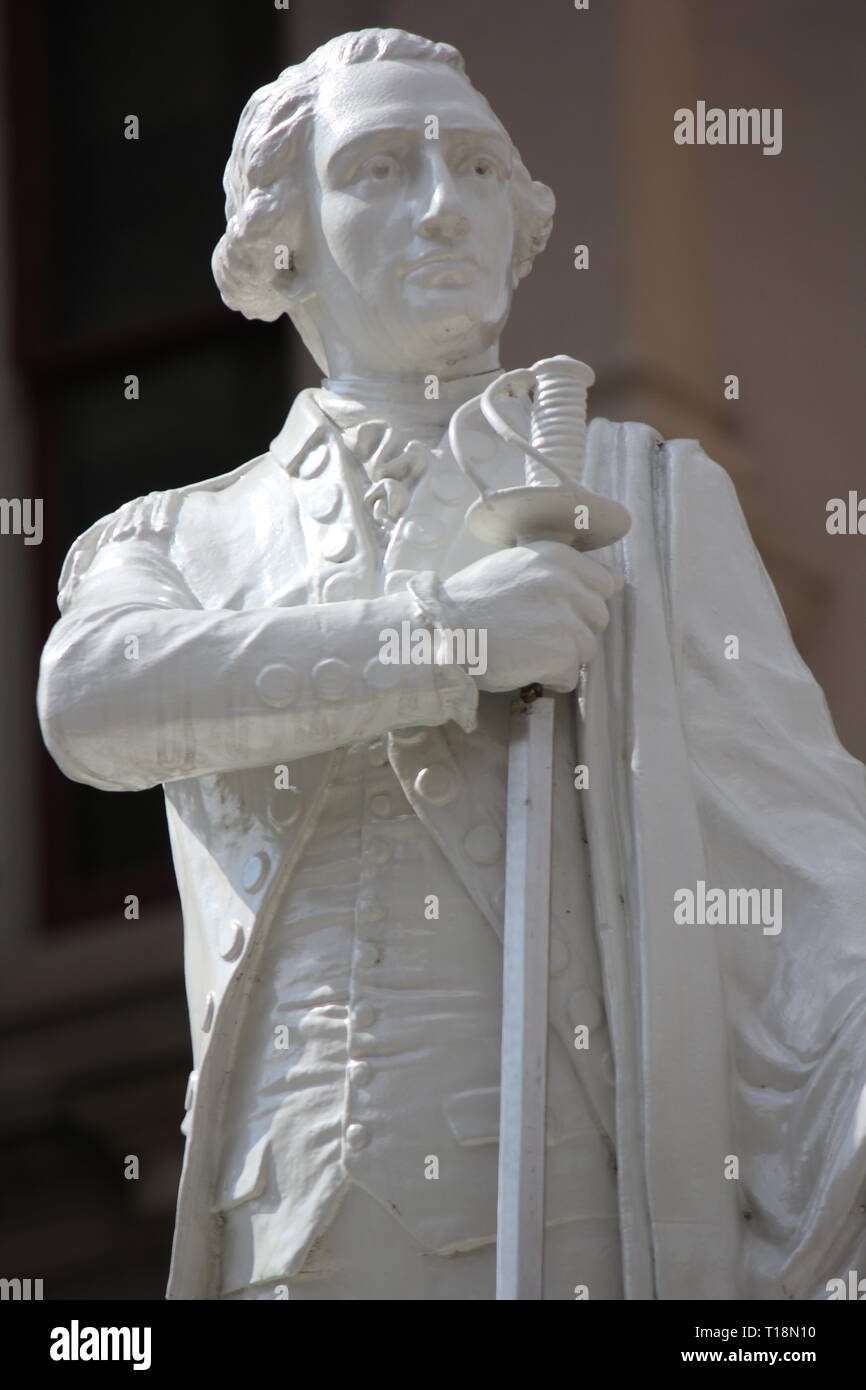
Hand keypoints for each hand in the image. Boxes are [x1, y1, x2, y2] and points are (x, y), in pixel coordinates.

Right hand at [441, 540, 622, 692]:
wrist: (440, 633)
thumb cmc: (468, 603)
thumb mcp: (512, 567)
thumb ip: (552, 573)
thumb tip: (597, 585)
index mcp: (557, 557)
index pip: (606, 582)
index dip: (585, 603)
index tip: (563, 613)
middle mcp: (566, 582)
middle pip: (599, 618)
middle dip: (575, 631)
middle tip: (537, 636)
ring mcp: (565, 618)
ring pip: (588, 649)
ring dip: (563, 657)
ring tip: (526, 652)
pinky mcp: (560, 652)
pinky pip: (571, 676)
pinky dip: (551, 679)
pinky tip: (523, 668)